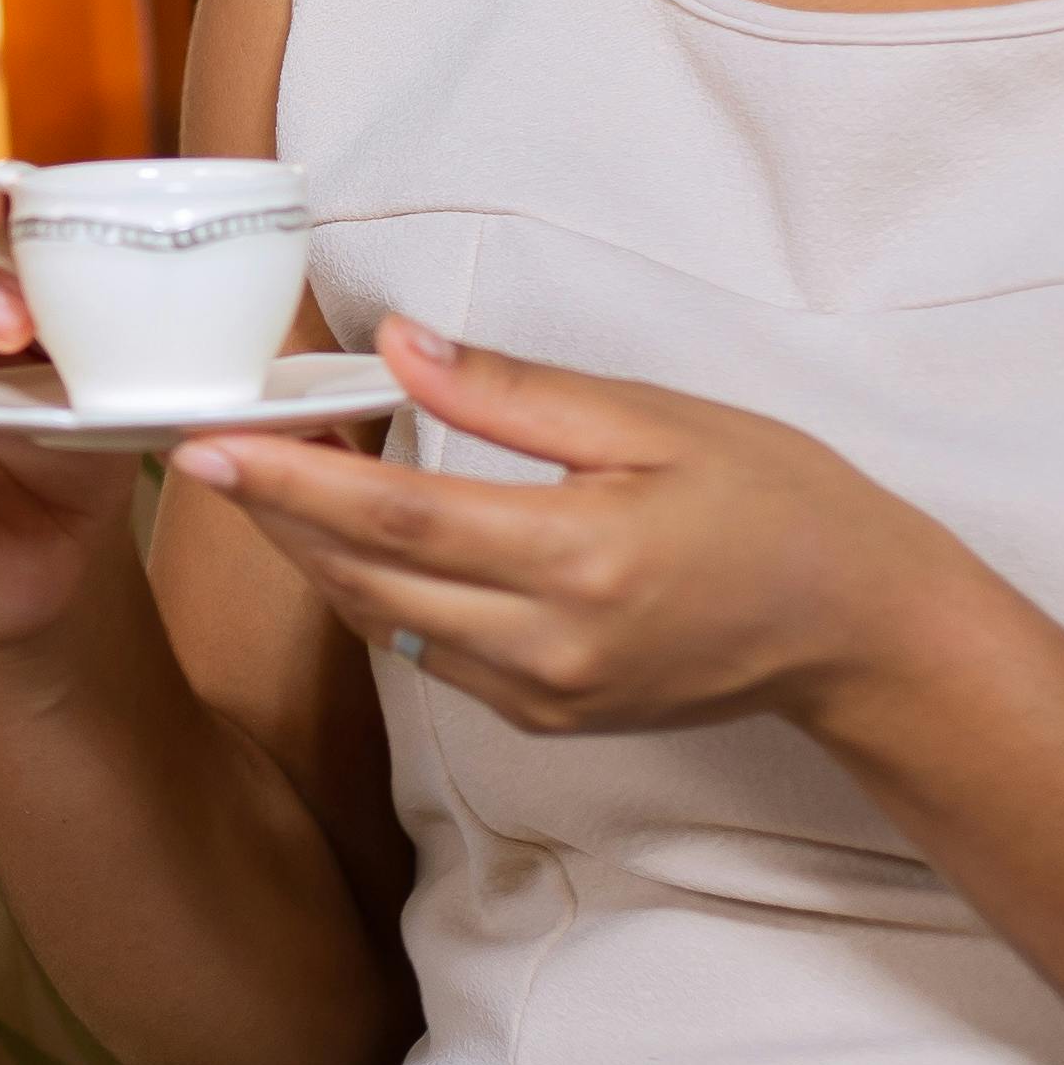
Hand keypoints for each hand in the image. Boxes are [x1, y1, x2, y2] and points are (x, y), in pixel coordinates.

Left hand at [165, 318, 969, 739]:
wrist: (856, 629)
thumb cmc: (776, 503)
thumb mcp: (656, 419)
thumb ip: (514, 392)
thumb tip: (400, 343)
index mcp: (579, 558)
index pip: (394, 515)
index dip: (289, 480)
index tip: (207, 444)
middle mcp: (549, 645)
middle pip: (366, 577)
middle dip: (275, 513)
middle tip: (211, 447)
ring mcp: (543, 696)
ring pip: (384, 624)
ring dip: (316, 553)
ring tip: (268, 476)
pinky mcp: (546, 721)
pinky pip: (429, 655)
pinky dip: (377, 594)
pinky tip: (354, 536)